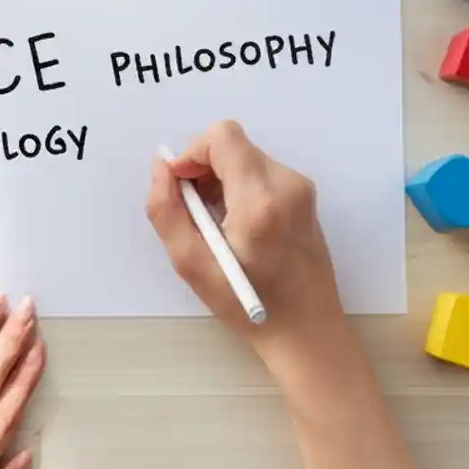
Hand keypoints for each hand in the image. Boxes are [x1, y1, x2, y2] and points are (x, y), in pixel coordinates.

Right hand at [146, 120, 342, 361]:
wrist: (307, 332)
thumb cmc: (247, 304)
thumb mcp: (191, 263)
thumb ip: (167, 209)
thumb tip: (161, 168)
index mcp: (259, 199)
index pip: (223, 137)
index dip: (192, 153)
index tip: (180, 184)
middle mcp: (287, 185)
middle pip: (234, 146)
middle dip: (204, 168)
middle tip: (193, 209)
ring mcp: (302, 190)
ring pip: (247, 158)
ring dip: (221, 179)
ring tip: (214, 223)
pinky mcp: (307, 198)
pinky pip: (263, 173)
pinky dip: (241, 187)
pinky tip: (236, 225)